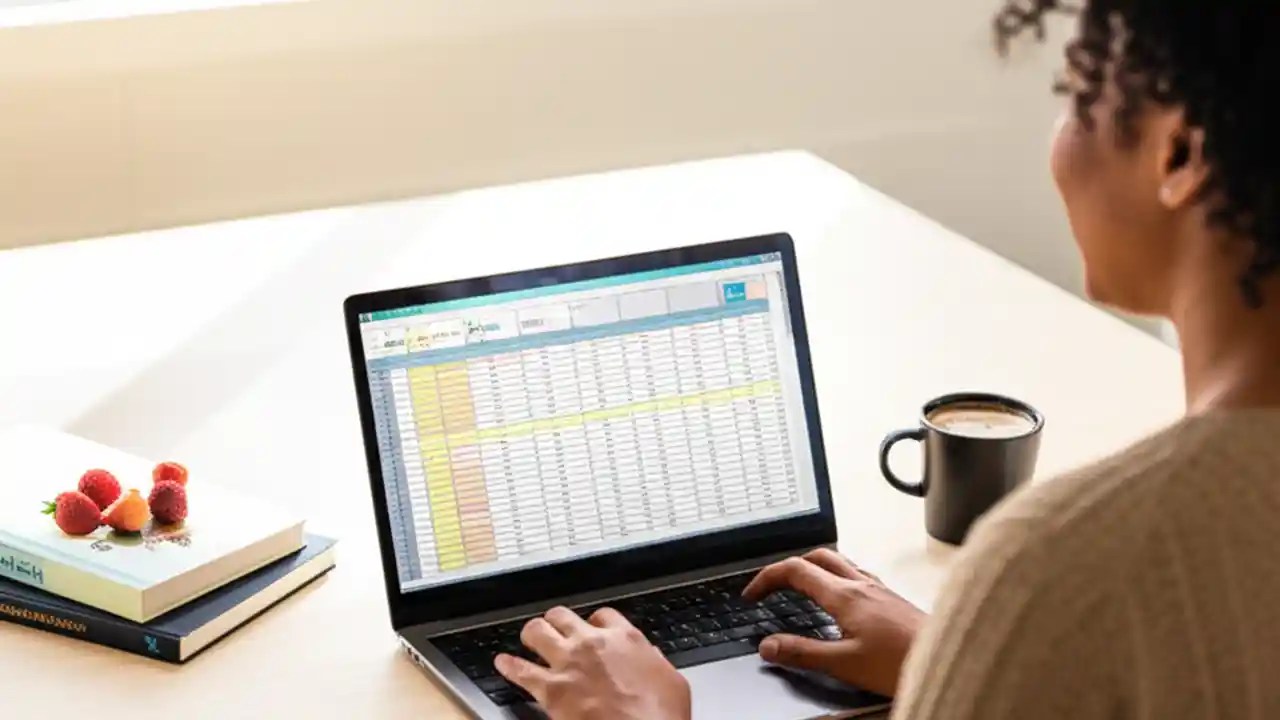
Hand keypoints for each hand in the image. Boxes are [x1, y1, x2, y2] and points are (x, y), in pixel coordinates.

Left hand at [495, 606, 690, 719]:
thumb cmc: (659, 716)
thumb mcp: (672, 681)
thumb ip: (654, 662)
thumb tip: (650, 658)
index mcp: (625, 639)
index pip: (603, 615)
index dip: (594, 621)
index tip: (592, 628)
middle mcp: (593, 644)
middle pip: (563, 616)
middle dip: (557, 621)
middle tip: (554, 627)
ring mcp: (569, 664)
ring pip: (537, 632)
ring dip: (531, 634)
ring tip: (528, 637)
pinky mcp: (551, 689)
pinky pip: (521, 670)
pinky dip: (509, 666)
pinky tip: (502, 663)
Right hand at [743, 548, 925, 696]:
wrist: (950, 659)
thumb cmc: (903, 662)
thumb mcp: (844, 663)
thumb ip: (803, 653)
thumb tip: (769, 645)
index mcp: (844, 595)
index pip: (795, 570)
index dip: (767, 578)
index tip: (753, 594)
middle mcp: (862, 584)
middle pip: (817, 558)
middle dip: (788, 567)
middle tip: (773, 587)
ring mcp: (879, 589)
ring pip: (839, 563)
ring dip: (814, 568)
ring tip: (801, 586)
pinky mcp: (892, 599)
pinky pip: (858, 574)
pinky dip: (837, 577)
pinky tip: (843, 598)